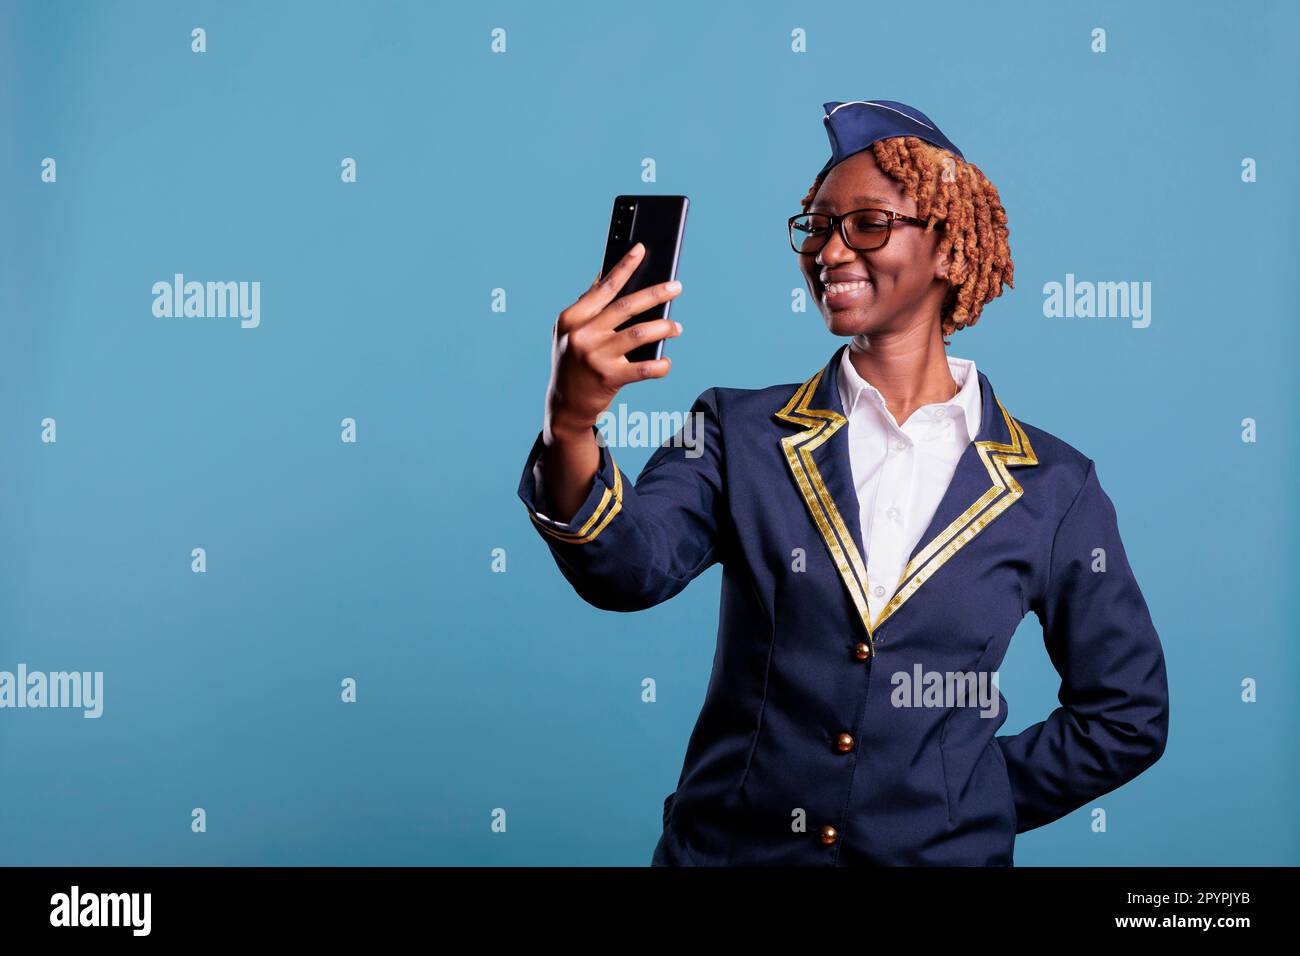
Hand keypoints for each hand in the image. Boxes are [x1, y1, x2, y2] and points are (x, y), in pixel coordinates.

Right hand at [544, 242, 682, 439]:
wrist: (564, 406)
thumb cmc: (572, 363)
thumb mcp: (570, 333)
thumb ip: (587, 307)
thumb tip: (606, 275)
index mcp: (571, 318)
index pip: (603, 287)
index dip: (624, 267)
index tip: (641, 249)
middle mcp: (582, 334)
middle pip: (627, 306)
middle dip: (656, 294)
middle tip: (676, 287)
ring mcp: (595, 356)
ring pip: (640, 333)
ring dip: (664, 327)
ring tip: (677, 327)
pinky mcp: (609, 377)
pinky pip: (644, 368)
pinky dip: (660, 365)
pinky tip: (666, 361)